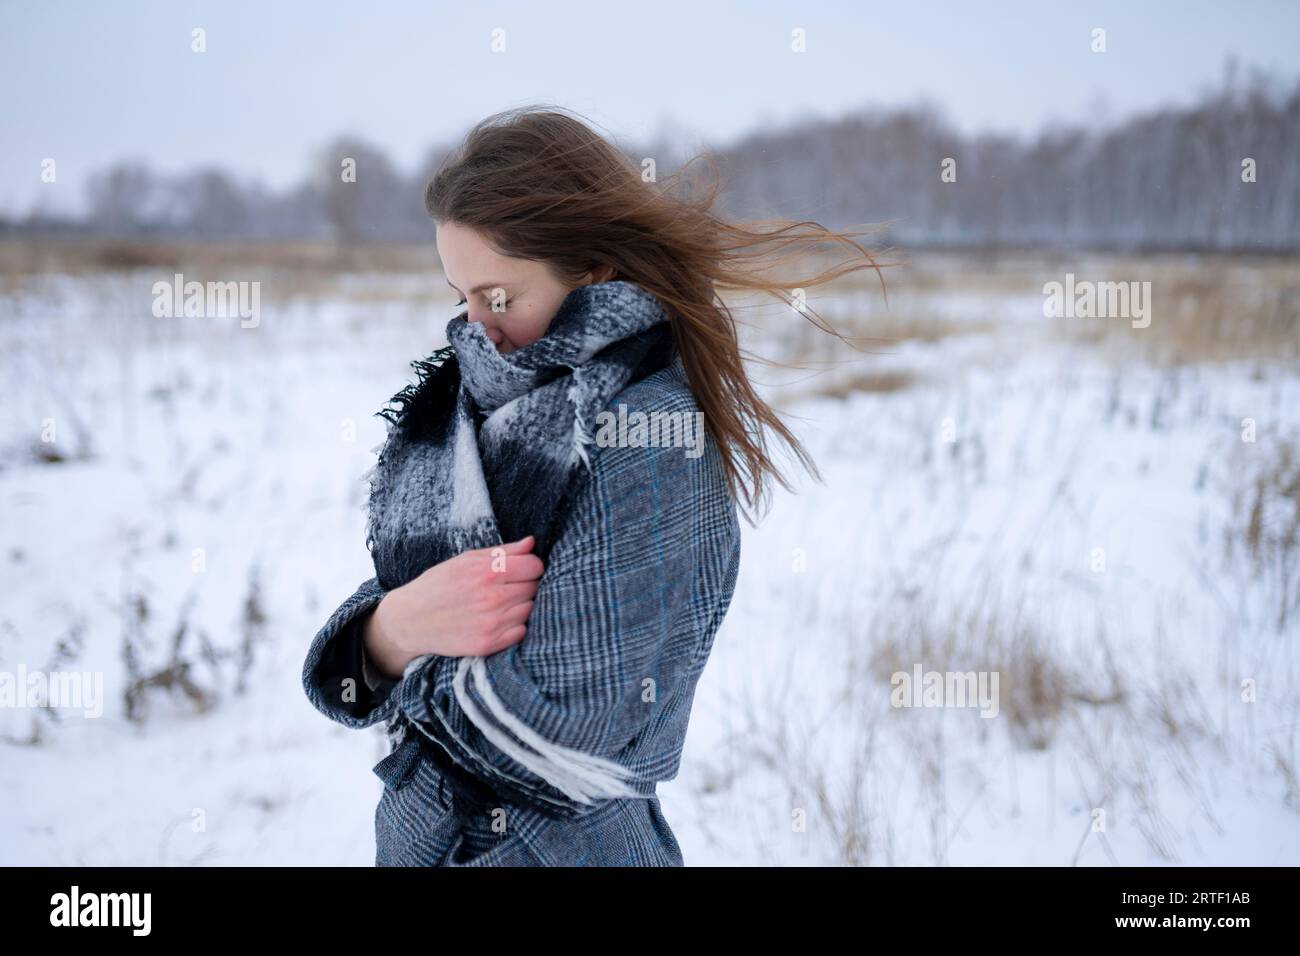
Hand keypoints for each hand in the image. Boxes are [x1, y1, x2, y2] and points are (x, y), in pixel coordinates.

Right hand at [362, 535, 542, 679]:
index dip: (530, 566)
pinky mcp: (488, 644)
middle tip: (507, 588)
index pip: (535, 566)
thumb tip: (531, 543)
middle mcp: (493, 597)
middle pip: (534, 588)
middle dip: (525, 585)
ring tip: (500, 604)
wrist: (410, 620)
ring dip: (521, 606)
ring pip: (530, 610)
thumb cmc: (438, 585)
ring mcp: (492, 623)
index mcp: (487, 572)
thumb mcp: (466, 560)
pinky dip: (515, 626)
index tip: (521, 570)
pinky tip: (498, 620)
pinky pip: (521, 632)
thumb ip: (502, 551)